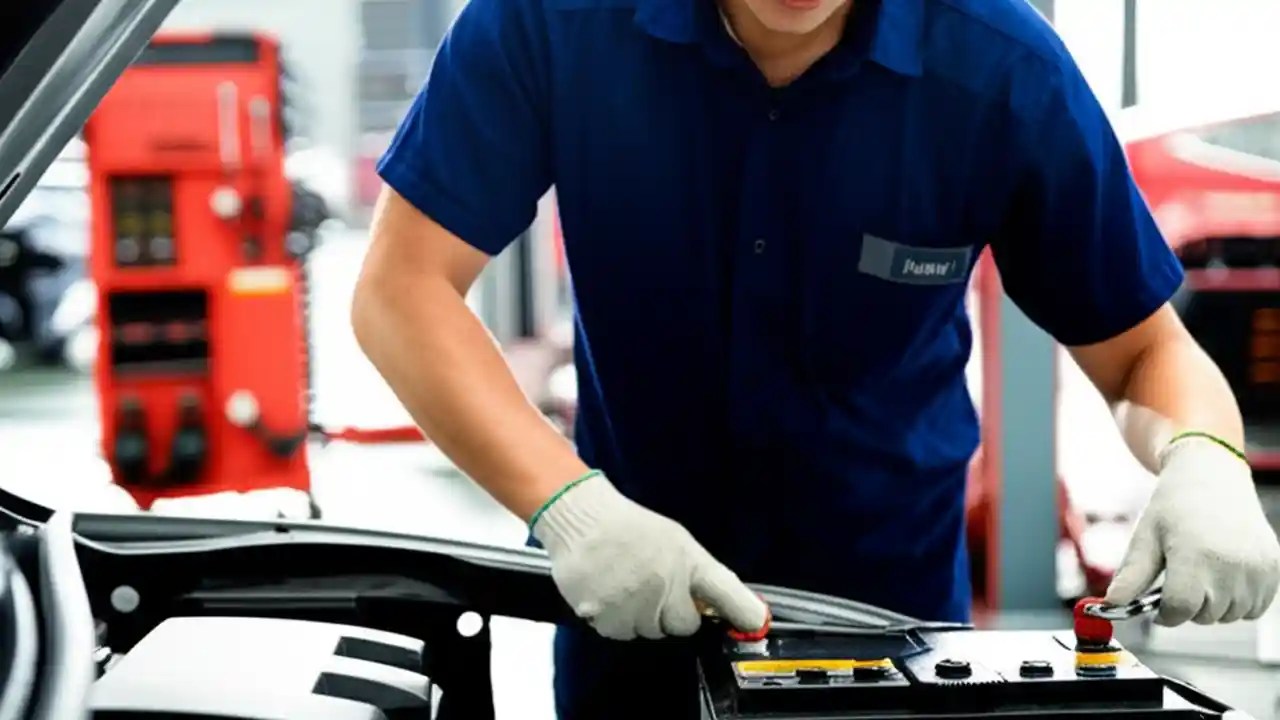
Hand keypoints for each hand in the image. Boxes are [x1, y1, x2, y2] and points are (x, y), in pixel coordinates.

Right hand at [532, 473, 768, 639]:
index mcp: (687, 562)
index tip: (756, 622)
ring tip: (626, 585)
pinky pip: (621, 633)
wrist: (581, 520)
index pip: (725, 592)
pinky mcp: (607, 619)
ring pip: (650, 632)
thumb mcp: (674, 540)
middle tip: (654, 587)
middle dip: (672, 612)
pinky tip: (609, 593)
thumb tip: (716, 605)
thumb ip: (696, 574)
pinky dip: (616, 619)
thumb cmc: (629, 527)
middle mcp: (665, 586)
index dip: (744, 611)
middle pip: (684, 626)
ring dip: (642, 617)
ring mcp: (635, 605)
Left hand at [1106, 436, 1279, 625]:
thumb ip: (1132, 576)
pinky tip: (1224, 576)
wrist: (1213, 477)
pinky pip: (1255, 608)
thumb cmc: (1175, 505)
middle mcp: (1231, 565)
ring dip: (1213, 606)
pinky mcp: (1273, 569)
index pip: (1180, 610)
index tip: (1158, 607)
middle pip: (1205, 616)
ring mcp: (1256, 569)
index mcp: (1195, 556)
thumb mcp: (1146, 537)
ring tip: (1202, 572)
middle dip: (1187, 606)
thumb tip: (1112, 604)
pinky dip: (1238, 602)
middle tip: (1180, 578)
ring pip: (1230, 616)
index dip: (1164, 614)